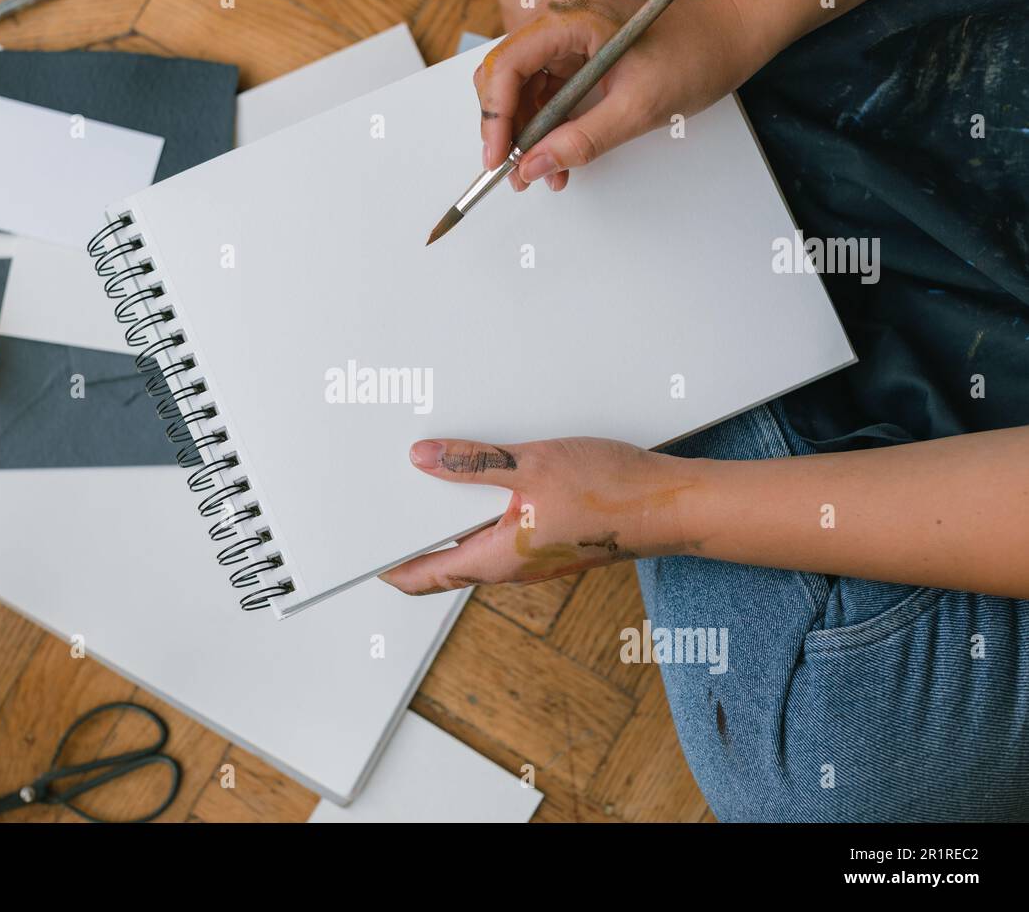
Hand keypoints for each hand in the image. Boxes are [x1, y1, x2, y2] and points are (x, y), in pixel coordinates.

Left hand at [379, 437, 700, 594]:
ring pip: (475, 544)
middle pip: (446, 562)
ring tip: (427, 483)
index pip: (426, 577)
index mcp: (498, 558)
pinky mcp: (551, 539)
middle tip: (385, 509)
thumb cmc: (612, 492)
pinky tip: (483, 478)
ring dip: (448, 522)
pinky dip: (481, 511)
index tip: (362, 554)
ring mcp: (533, 555)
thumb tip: (423, 458)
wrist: (673, 503)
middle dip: (413, 540)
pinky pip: (503, 531)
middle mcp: (512, 566)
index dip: (389, 568)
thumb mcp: (532, 464)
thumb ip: (474, 463)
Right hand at [475, 0, 755, 191]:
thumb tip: (536, 166)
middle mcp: (561, 16)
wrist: (728, 34)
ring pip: (521, 87)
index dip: (495, 118)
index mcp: (572, 17)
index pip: (507, 66)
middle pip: (505, 76)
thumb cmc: (696, 54)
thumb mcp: (637, 108)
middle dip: (506, 129)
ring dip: (526, 132)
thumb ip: (581, 141)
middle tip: (515, 171)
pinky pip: (544, 88)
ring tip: (542, 171)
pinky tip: (555, 153)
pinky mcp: (576, 48)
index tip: (498, 158)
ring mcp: (566, 31)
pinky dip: (545, 124)